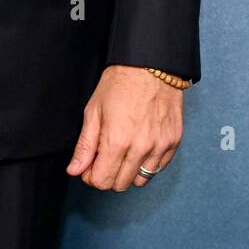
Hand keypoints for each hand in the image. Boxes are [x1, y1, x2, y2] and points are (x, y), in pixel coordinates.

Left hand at [66, 65, 182, 190]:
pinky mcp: (173, 142)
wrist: (150, 64)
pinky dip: (146, 164)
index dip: (91, 176)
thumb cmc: (119, 83)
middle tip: (104, 157)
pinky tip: (139, 146)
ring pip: (140, 180)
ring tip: (122, 151)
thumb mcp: (94, 110)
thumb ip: (85, 145)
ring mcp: (160, 146)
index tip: (89, 165)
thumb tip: (75, 170)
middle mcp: (140, 148)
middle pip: (120, 184)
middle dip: (107, 175)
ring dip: (127, 172)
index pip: (102, 181)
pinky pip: (158, 168)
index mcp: (116, 141)